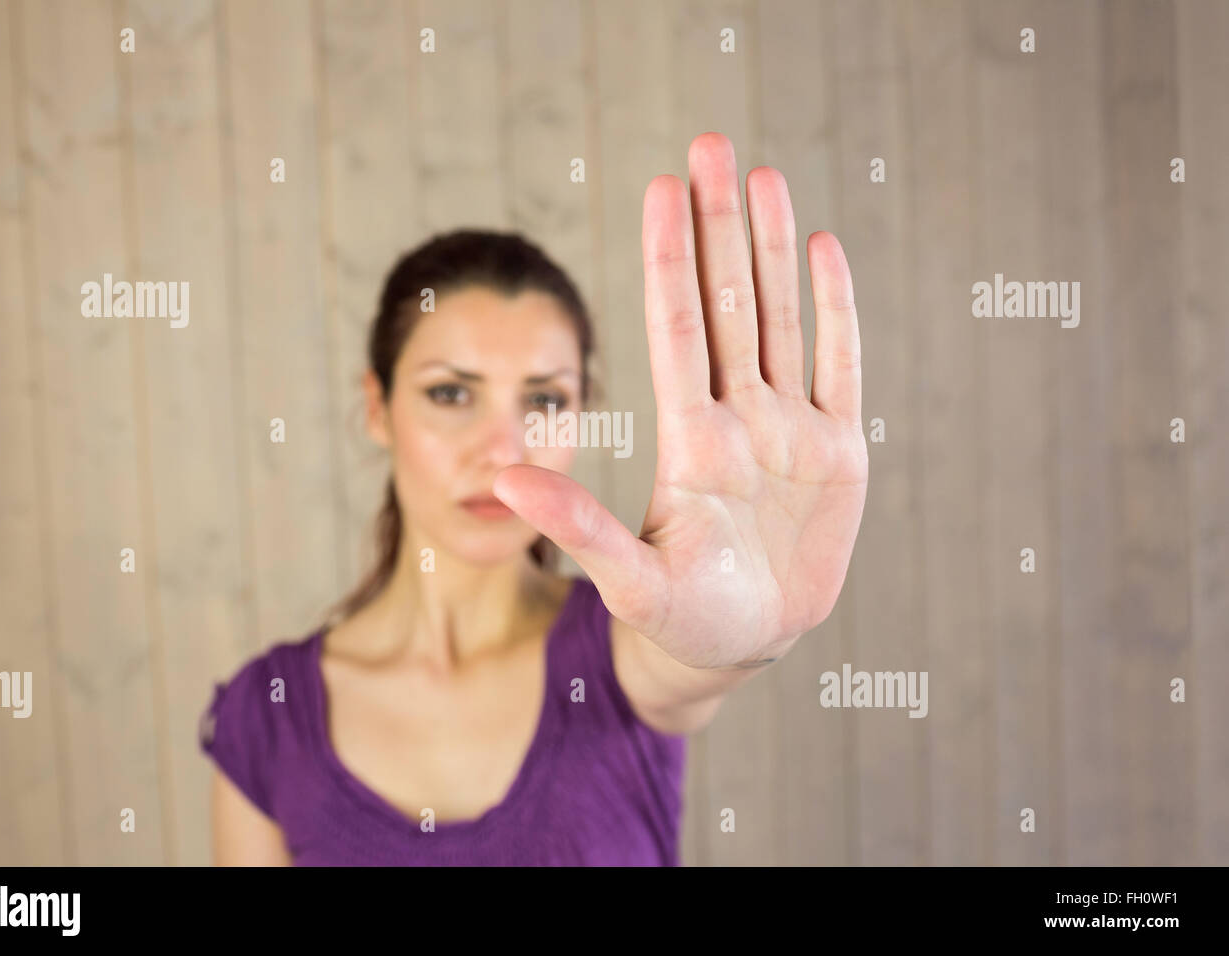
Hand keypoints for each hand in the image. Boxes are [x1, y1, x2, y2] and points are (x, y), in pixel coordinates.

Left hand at [494, 132, 867, 668]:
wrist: (741, 645)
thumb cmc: (676, 618)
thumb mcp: (627, 578)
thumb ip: (577, 525)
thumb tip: (502, 478)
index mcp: (688, 441)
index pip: (677, 328)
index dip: (669, 259)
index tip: (659, 188)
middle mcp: (736, 419)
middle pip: (728, 304)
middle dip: (719, 225)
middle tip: (710, 143)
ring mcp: (788, 431)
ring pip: (780, 319)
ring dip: (771, 248)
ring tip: (763, 174)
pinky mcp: (839, 454)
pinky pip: (840, 367)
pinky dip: (835, 310)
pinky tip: (820, 248)